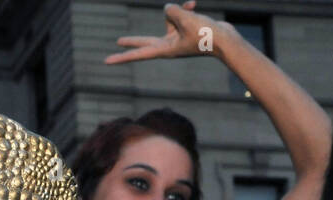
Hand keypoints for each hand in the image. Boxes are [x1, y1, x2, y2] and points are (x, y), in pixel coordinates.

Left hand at [105, 2, 230, 64]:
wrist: (225, 39)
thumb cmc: (205, 34)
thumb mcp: (185, 20)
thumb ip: (171, 12)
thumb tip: (166, 8)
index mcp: (164, 50)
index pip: (138, 54)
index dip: (121, 56)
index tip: (106, 61)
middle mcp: (167, 45)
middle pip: (145, 42)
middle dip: (132, 41)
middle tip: (118, 42)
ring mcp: (176, 37)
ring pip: (169, 18)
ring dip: (179, 12)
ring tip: (192, 13)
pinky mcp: (185, 29)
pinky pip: (181, 14)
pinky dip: (186, 8)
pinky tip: (193, 4)